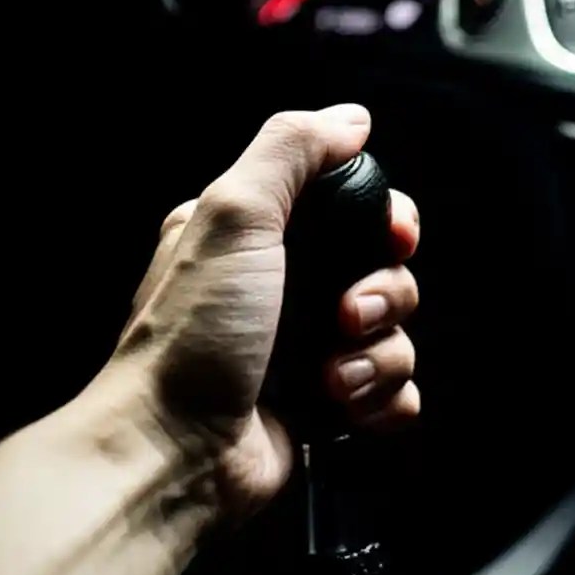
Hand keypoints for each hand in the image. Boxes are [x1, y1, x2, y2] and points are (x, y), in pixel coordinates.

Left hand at [114, 104, 419, 515]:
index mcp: (261, 237)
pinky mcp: (330, 406)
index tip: (390, 238)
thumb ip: (291, 151)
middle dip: (384, 296)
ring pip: (399, 335)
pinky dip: (382, 401)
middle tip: (345, 317)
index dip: (389, 223)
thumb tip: (352, 119)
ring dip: (378, 358)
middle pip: (390, 272)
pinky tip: (346, 408)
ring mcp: (311, 351)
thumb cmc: (189, 339)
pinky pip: (396, 393)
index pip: (358, 209)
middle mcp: (288, 291)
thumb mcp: (232, 216)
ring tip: (331, 378)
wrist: (175, 455)